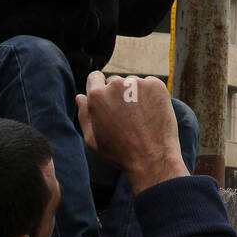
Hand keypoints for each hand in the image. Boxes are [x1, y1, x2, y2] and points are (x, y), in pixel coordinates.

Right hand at [76, 71, 186, 193]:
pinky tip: (151, 113)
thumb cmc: (120, 153)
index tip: (108, 101)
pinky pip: (149, 85)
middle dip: (118, 94)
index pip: (95, 77)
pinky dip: (150, 95)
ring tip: (139, 118)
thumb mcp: (92, 140)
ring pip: (132, 84)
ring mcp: (138, 83)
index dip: (100, 89)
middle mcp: (117, 84)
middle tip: (126, 116)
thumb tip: (80, 96)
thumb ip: (84, 115)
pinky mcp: (157, 85)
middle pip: (114, 82)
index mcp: (97, 95)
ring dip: (134, 94)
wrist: (152, 158)